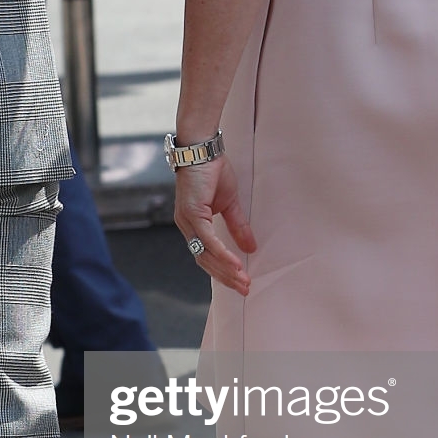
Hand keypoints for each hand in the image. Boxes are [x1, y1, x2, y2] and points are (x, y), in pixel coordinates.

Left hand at [173, 155, 254, 293]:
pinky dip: (222, 253)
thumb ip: (238, 227)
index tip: (240, 282)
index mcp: (194, 226)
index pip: (207, 256)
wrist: (202, 149)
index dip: (223, 271)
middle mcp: (187, 227)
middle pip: (205, 261)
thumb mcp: (230, 203)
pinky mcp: (192, 214)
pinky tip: (235, 263)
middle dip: (226, 277)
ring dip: (226, 270)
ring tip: (243, 281)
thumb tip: (250, 248)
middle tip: (245, 288)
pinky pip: (208, 240)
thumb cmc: (212, 172)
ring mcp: (187, 222)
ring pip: (206, 255)